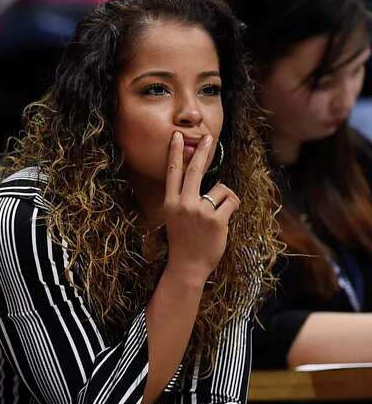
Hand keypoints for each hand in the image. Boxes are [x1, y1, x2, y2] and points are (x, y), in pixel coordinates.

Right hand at [163, 132, 239, 285]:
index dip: (175, 153)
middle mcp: (183, 205)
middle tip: (207, 137)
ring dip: (225, 199)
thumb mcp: (176, 218)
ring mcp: (200, 212)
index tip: (177, 137)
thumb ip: (184, 200)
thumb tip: (201, 181)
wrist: (187, 266)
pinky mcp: (216, 220)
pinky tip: (224, 221)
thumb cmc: (184, 241)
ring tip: (217, 216)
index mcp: (171, 204)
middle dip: (201, 152)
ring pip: (221, 189)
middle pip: (195, 171)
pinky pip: (232, 202)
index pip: (173, 173)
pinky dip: (232, 209)